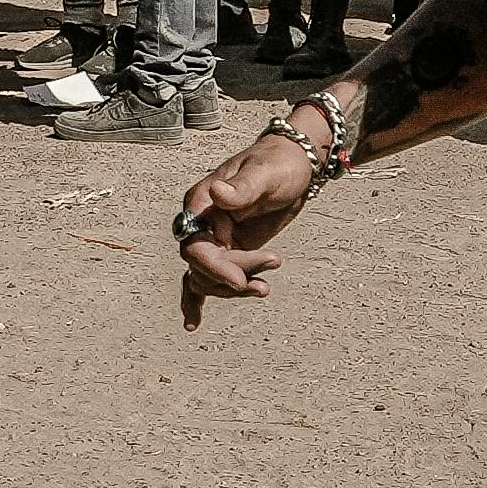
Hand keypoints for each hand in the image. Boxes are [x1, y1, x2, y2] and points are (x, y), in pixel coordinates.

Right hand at [173, 119, 318, 316]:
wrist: (294, 167)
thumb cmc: (277, 164)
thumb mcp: (264, 174)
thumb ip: (241, 188)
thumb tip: (218, 191)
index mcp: (202, 201)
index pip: (196, 244)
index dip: (215, 266)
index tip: (241, 279)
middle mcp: (200, 222)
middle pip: (203, 265)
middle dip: (232, 278)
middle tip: (263, 286)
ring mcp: (212, 238)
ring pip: (208, 276)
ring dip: (234, 288)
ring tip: (264, 289)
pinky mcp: (226, 250)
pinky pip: (205, 277)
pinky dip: (196, 300)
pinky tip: (192, 323)